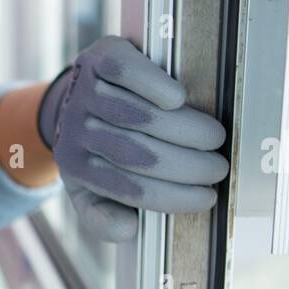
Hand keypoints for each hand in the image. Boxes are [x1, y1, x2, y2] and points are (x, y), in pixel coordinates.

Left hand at [37, 35, 228, 241]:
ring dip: (184, 129)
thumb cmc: (94, 150)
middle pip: (137, 154)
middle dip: (187, 165)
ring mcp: (85, 92)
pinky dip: (153, 84)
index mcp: (76, 168)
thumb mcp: (91, 192)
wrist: (70, 96)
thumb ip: (104, 217)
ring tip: (214, 139)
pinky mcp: (98, 58)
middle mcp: (75, 129)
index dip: (174, 196)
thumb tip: (127, 230)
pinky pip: (124, 71)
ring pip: (137, 115)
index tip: (209, 197)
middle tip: (218, 167)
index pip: (130, 190)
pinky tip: (178, 98)